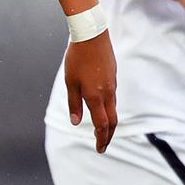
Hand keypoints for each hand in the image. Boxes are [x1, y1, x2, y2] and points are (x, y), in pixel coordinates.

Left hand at [63, 30, 118, 152]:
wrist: (92, 35)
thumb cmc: (77, 58)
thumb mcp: (70, 82)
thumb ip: (74, 104)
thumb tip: (76, 122)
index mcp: (95, 96)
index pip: (102, 125)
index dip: (101, 139)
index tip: (99, 149)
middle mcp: (107, 93)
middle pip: (112, 120)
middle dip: (108, 135)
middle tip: (103, 145)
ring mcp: (112, 84)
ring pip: (113, 108)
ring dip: (109, 122)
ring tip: (102, 129)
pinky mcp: (113, 76)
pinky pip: (112, 96)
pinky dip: (108, 107)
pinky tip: (102, 106)